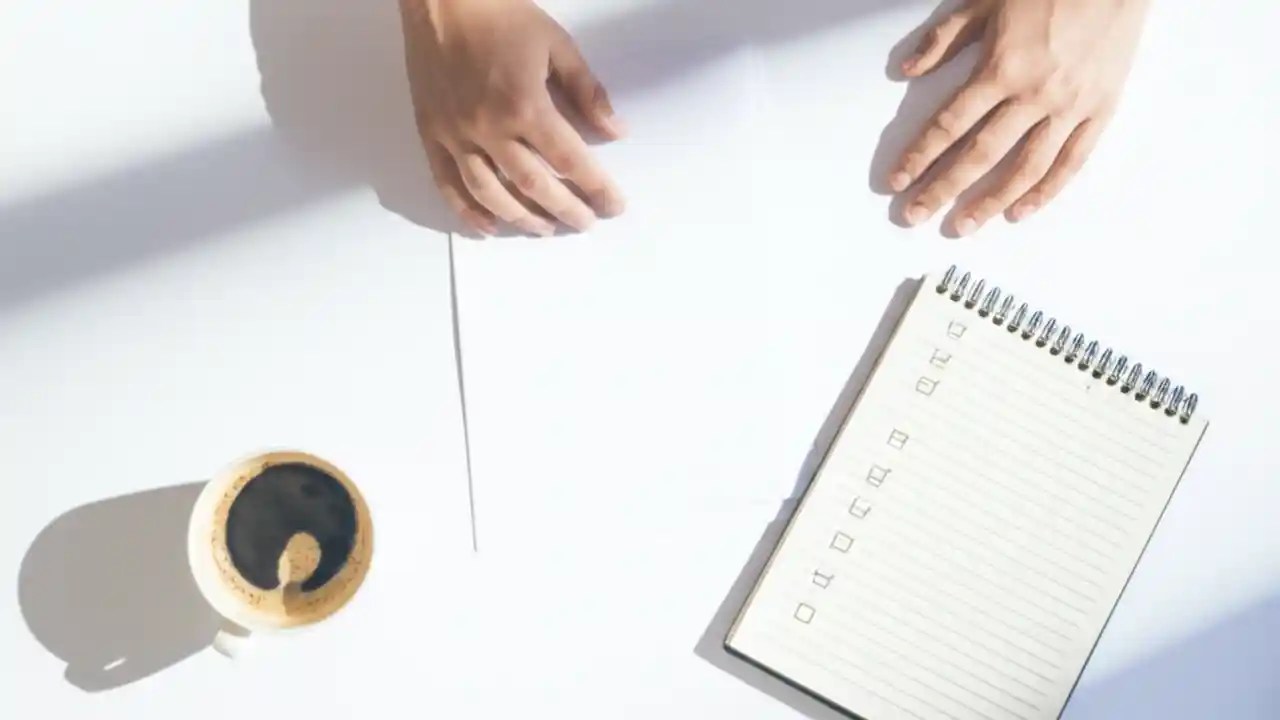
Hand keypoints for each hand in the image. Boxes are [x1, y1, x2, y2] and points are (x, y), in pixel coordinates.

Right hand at [400, 0, 625, 235]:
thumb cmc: (502, 13)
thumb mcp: (557, 45)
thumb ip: (587, 92)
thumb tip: (616, 131)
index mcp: (525, 106)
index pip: (570, 160)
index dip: (596, 189)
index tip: (613, 207)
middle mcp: (489, 129)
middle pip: (534, 185)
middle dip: (565, 210)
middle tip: (585, 224)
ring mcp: (456, 135)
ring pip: (490, 194)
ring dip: (522, 219)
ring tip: (545, 230)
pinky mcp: (430, 134)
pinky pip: (447, 184)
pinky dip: (468, 211)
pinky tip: (489, 228)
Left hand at [888, 0, 1150, 234]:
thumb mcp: (985, 2)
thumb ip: (944, 38)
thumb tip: (907, 71)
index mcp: (1000, 69)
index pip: (950, 125)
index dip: (920, 156)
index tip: (897, 182)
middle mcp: (1033, 95)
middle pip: (979, 155)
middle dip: (943, 190)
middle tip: (915, 216)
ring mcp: (1070, 107)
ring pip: (1025, 168)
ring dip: (991, 202)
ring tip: (964, 227)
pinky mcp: (1101, 110)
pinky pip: (1072, 161)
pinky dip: (1047, 191)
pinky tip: (1021, 211)